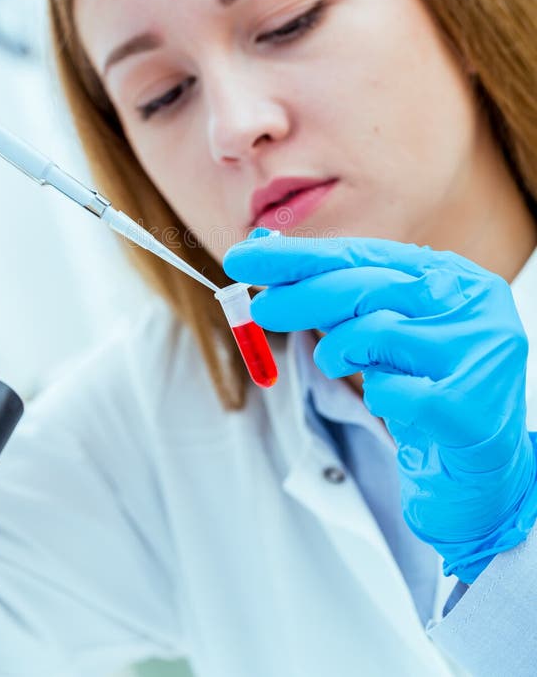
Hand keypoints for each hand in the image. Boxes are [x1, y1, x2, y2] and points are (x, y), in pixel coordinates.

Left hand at [223, 230, 536, 581]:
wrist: (481, 470)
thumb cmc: (426, 387)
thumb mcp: (384, 331)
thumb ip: (340, 294)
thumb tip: (265, 252)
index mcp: (453, 276)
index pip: (365, 255)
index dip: (300, 256)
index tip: (243, 258)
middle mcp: (473, 304)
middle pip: (365, 287)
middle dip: (302, 298)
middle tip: (261, 310)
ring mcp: (479, 352)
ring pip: (374, 333)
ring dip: (344, 355)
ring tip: (348, 367)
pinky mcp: (471, 407)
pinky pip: (390, 391)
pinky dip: (380, 397)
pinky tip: (398, 403)